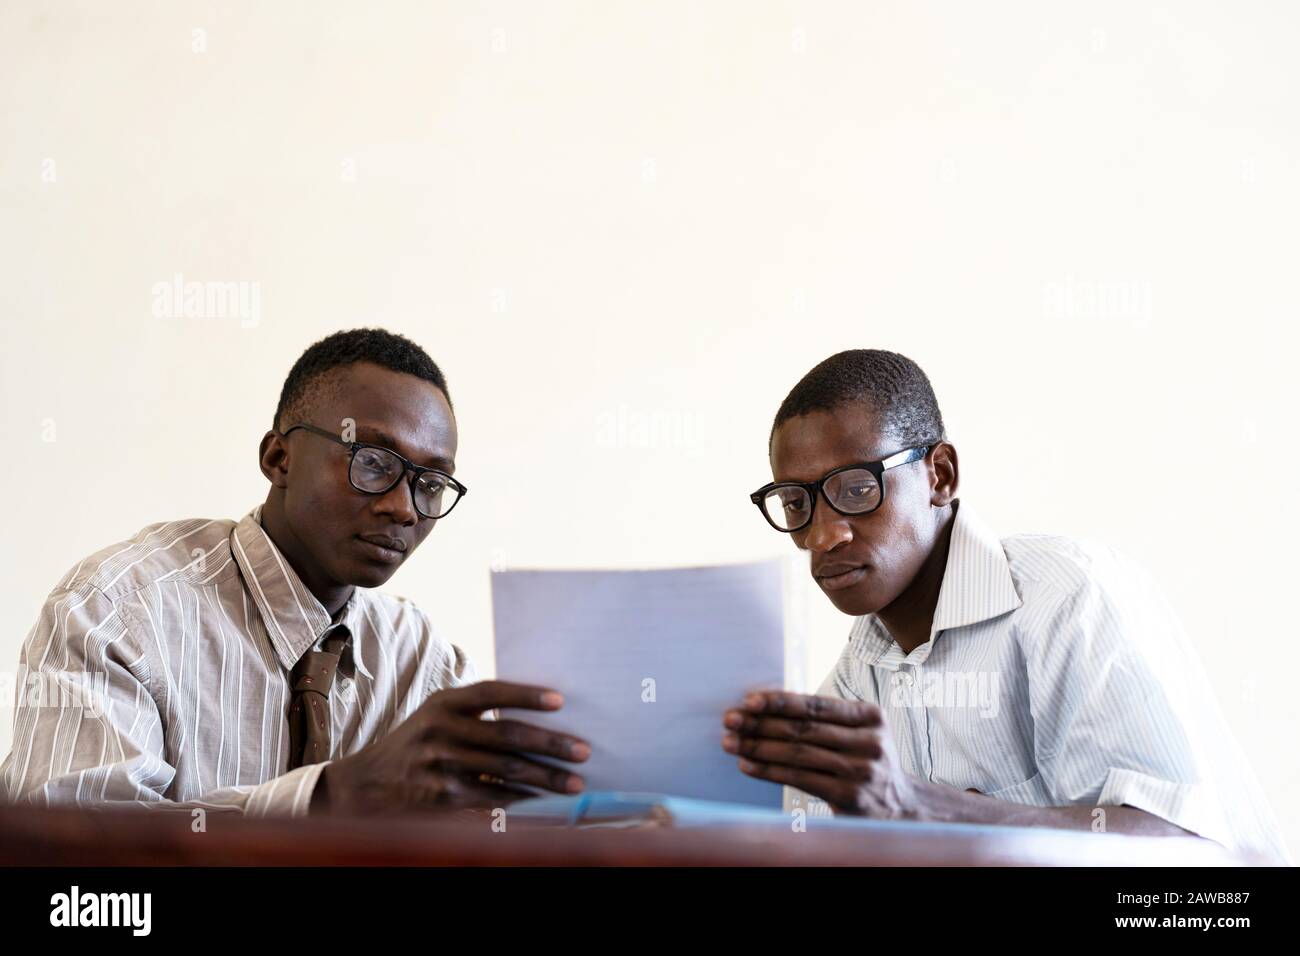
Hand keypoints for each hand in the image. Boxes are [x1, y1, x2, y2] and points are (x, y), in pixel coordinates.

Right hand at [315, 680, 589, 814]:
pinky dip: (521, 801)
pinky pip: (491, 797)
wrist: (366, 785)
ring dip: (545, 778)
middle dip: (550, 744)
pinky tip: (544, 803)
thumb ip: (475, 711)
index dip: (527, 695)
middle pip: (506, 734)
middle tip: (583, 751)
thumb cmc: (417, 743)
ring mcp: (440, 764)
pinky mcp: (442, 796)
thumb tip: (537, 716)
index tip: (561, 701)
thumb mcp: (436, 716)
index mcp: (444, 702)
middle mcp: (441, 729)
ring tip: (574, 782)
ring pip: (505, 770)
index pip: (492, 692)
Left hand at [722, 690, 918, 818]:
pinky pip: (800, 779)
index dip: (780, 701)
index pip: (816, 705)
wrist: (903, 808)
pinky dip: (769, 771)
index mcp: (870, 716)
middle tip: (730, 719)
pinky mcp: (849, 797)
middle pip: (804, 728)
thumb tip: (766, 704)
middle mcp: (869, 741)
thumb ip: (824, 719)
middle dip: (761, 722)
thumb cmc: (867, 762)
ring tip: (731, 742)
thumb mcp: (859, 732)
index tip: (749, 700)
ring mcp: (860, 770)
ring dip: (758, 747)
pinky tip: (747, 765)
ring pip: (798, 753)